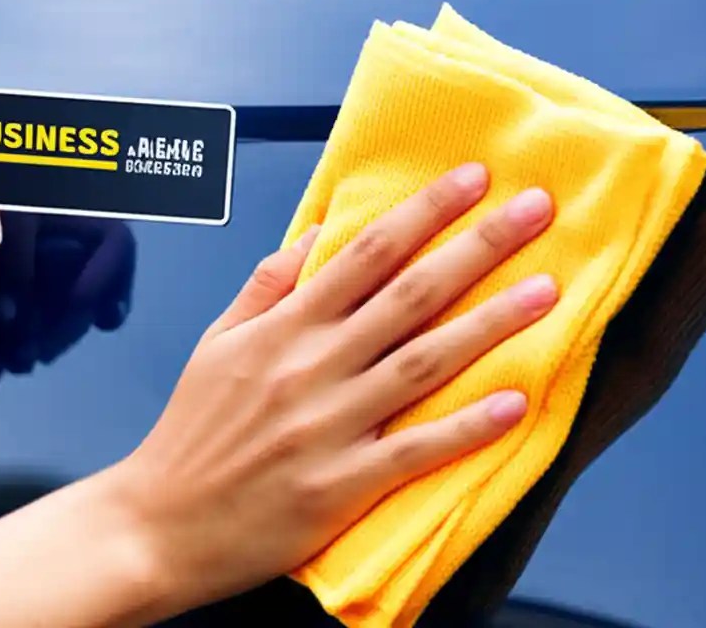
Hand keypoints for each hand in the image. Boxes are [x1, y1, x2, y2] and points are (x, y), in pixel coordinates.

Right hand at [99, 162, 558, 617]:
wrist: (159, 527)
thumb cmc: (191, 434)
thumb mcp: (215, 344)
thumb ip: (267, 287)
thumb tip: (314, 234)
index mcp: (282, 330)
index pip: (365, 254)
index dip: (424, 211)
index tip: (473, 178)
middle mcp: (310, 368)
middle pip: (409, 296)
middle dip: (477, 247)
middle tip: (535, 212)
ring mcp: (328, 427)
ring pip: (423, 363)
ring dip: (490, 324)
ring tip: (546, 291)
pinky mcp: (340, 487)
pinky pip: (415, 450)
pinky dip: (466, 427)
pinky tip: (516, 402)